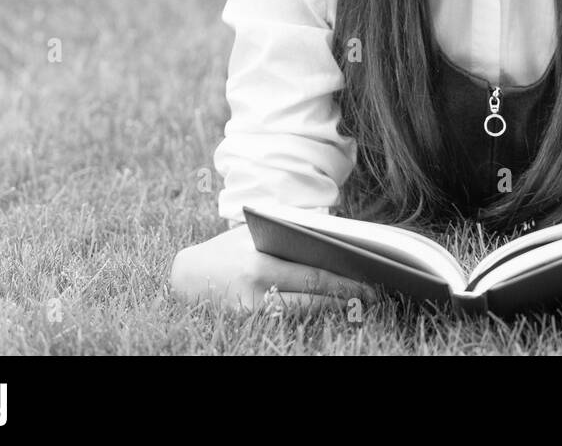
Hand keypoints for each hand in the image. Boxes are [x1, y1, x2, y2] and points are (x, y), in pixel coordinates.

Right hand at [169, 223, 377, 313]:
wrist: (185, 277)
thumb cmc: (229, 249)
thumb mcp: (256, 236)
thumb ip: (290, 237)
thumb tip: (338, 240)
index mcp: (259, 266)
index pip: (313, 276)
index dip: (346, 282)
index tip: (372, 280)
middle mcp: (255, 294)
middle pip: (313, 298)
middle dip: (347, 296)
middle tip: (375, 293)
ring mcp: (251, 315)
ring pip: (305, 312)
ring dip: (334, 306)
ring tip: (360, 299)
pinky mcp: (248, 325)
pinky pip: (289, 318)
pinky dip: (313, 311)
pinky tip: (332, 304)